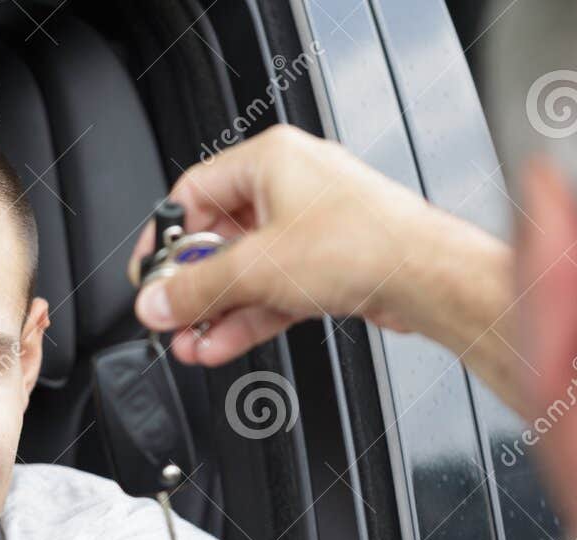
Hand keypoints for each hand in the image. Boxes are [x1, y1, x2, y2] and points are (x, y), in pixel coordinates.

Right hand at [127, 125, 516, 394]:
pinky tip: (221, 343)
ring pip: (247, 271)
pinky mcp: (327, 265)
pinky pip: (273, 290)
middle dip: (193, 286)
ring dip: (217, 310)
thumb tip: (158, 302)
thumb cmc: (364, 244)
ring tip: (191, 341)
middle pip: (219, 237)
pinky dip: (247, 317)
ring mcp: (311, 227)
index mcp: (271, 159)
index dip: (165, 237)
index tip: (149, 274)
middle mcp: (291, 186)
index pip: (193, 193)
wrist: (426, 277)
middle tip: (170, 315)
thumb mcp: (258, 267)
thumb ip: (197, 288)